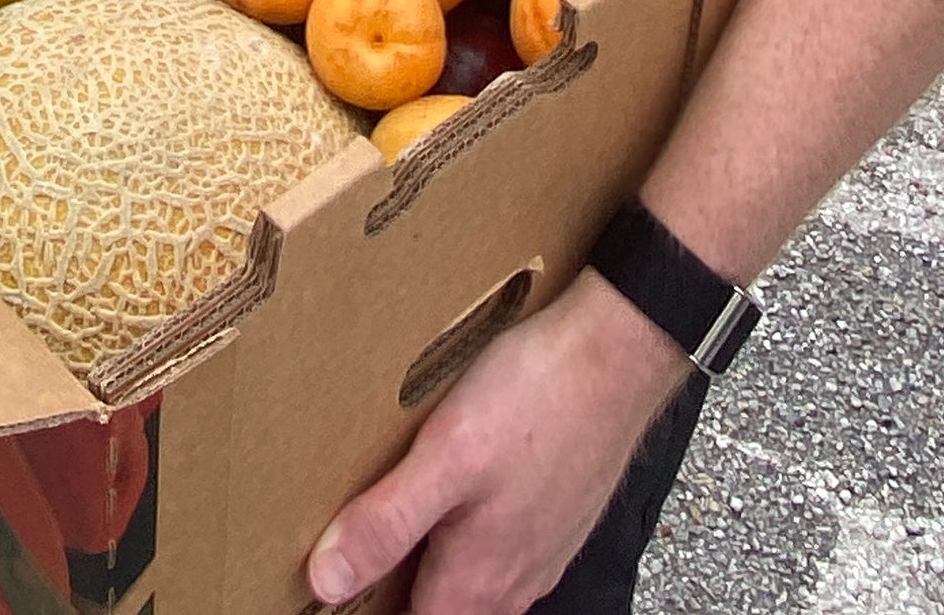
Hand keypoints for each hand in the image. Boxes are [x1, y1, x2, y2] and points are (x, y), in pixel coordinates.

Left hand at [306, 273, 686, 614]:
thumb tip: (327, 580)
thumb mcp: (445, 456)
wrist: (617, 353)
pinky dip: (463, 528)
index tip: (335, 586)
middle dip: (394, 585)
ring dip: (429, 557)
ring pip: (469, 578)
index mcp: (476, 582)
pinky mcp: (555, 515)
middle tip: (353, 543)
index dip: (364, 609)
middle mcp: (511, 581)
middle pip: (437, 606)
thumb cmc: (538, 398)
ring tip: (393, 512)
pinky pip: (498, 544)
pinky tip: (451, 485)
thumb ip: (386, 523)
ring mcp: (538, 550)